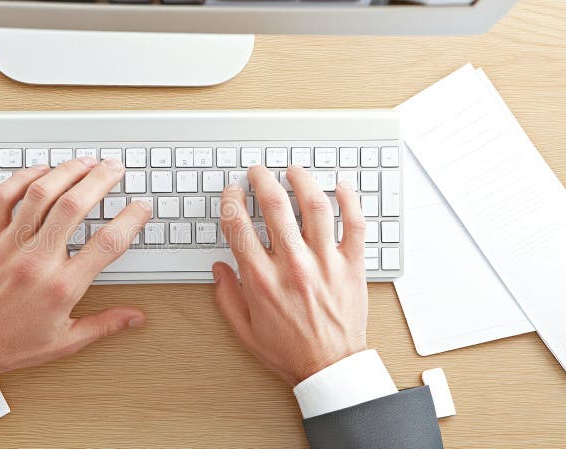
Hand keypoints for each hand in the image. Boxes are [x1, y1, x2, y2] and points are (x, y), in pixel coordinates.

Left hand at [0, 157, 150, 377]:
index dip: (131, 220)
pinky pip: (3, 196)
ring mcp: (9, 246)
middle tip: (115, 168)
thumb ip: (106, 325)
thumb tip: (137, 317)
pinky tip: (42, 171)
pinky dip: (23, 177)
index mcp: (62, 287)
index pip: (107, 244)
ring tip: (85, 162)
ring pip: (40, 194)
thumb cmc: (14, 343)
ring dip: (67, 171)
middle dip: (101, 180)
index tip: (141, 206)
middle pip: (75, 206)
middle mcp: (37, 261)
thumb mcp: (66, 341)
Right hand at [213, 165, 367, 385]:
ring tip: (294, 171)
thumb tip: (218, 268)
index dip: (231, 201)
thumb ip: (226, 295)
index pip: (239, 225)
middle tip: (258, 172)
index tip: (232, 193)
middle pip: (275, 206)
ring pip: (314, 207)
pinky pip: (354, 224)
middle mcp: (292, 266)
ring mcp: (325, 263)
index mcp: (261, 280)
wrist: (330, 368)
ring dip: (302, 181)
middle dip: (262, 180)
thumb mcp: (244, 329)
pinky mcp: (351, 266)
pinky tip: (340, 187)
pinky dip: (349, 200)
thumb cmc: (289, 351)